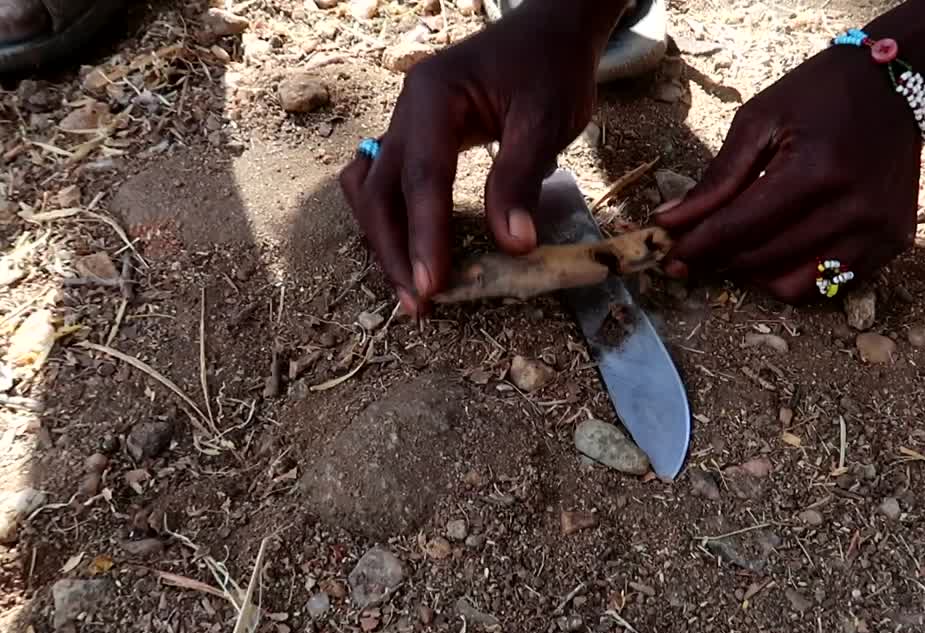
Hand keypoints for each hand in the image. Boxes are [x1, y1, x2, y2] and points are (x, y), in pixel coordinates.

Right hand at [338, 8, 599, 314]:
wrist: (547, 34)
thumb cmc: (549, 68)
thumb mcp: (546, 118)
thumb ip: (522, 178)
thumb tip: (513, 246)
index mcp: (431, 96)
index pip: (422, 176)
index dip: (425, 235)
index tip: (431, 285)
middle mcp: (405, 111)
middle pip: (379, 190)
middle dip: (394, 250)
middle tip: (418, 304)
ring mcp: (403, 127)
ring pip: (372, 192)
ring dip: (385, 242)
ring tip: (411, 289)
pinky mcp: (414, 143)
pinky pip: (387, 187)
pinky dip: (393, 223)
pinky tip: (411, 255)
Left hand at [653, 45, 923, 303]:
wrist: (895, 85)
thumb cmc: (820, 95)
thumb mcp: (760, 120)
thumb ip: (718, 178)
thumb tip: (670, 223)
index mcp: (816, 171)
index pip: (742, 228)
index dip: (699, 246)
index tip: (669, 257)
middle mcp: (853, 208)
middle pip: (764, 259)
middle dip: (720, 260)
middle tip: (695, 253)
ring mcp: (879, 230)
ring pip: (794, 284)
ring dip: (756, 275)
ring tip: (740, 250)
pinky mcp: (893, 243)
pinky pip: (830, 284)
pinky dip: (795, 274)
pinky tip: (780, 249)